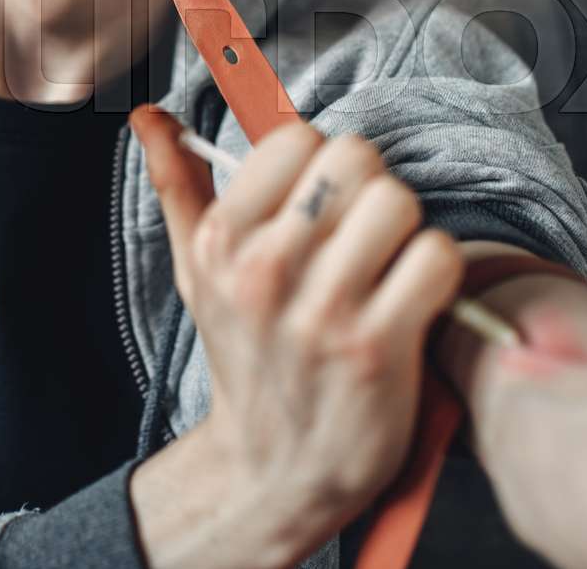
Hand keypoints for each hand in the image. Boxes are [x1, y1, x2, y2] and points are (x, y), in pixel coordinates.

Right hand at [128, 106, 463, 543]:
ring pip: (398, 202)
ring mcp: (320, 312)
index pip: (296, 138)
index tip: (321, 202)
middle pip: (354, 158)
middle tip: (361, 235)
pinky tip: (413, 299)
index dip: (322, 162)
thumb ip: (177, 187)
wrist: (275, 470)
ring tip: (386, 267)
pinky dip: (437, 274)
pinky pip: (435, 259)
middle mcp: (264, 271)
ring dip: (406, 232)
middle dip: (369, 189)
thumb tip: (149, 117)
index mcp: (221, 242)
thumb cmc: (247, 356)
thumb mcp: (198, 273)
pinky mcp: (376, 348)